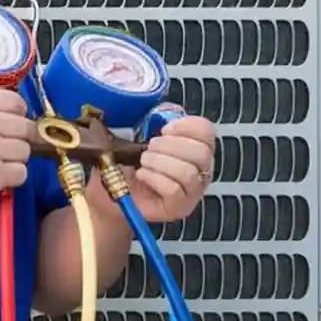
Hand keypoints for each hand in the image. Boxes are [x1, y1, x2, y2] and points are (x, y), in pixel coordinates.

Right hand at [0, 88, 34, 218]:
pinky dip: (11, 179)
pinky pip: (21, 173)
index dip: (17, 116)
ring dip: (14, 161)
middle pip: (25, 127)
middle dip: (18, 140)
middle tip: (2, 151)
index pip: (16, 102)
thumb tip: (9, 117)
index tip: (11, 127)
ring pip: (25, 151)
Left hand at [90, 115, 216, 222]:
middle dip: (172, 146)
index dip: (186, 126)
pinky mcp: (179, 208)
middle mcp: (201, 170)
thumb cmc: (130, 161)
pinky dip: (154, 178)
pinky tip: (142, 175)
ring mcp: (192, 191)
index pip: (206, 131)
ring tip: (143, 161)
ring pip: (188, 173)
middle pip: (202, 153)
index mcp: (196, 147)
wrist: (113, 190)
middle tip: (151, 147)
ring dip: (160, 162)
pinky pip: (174, 190)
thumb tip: (163, 113)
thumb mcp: (140, 135)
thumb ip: (152, 122)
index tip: (164, 129)